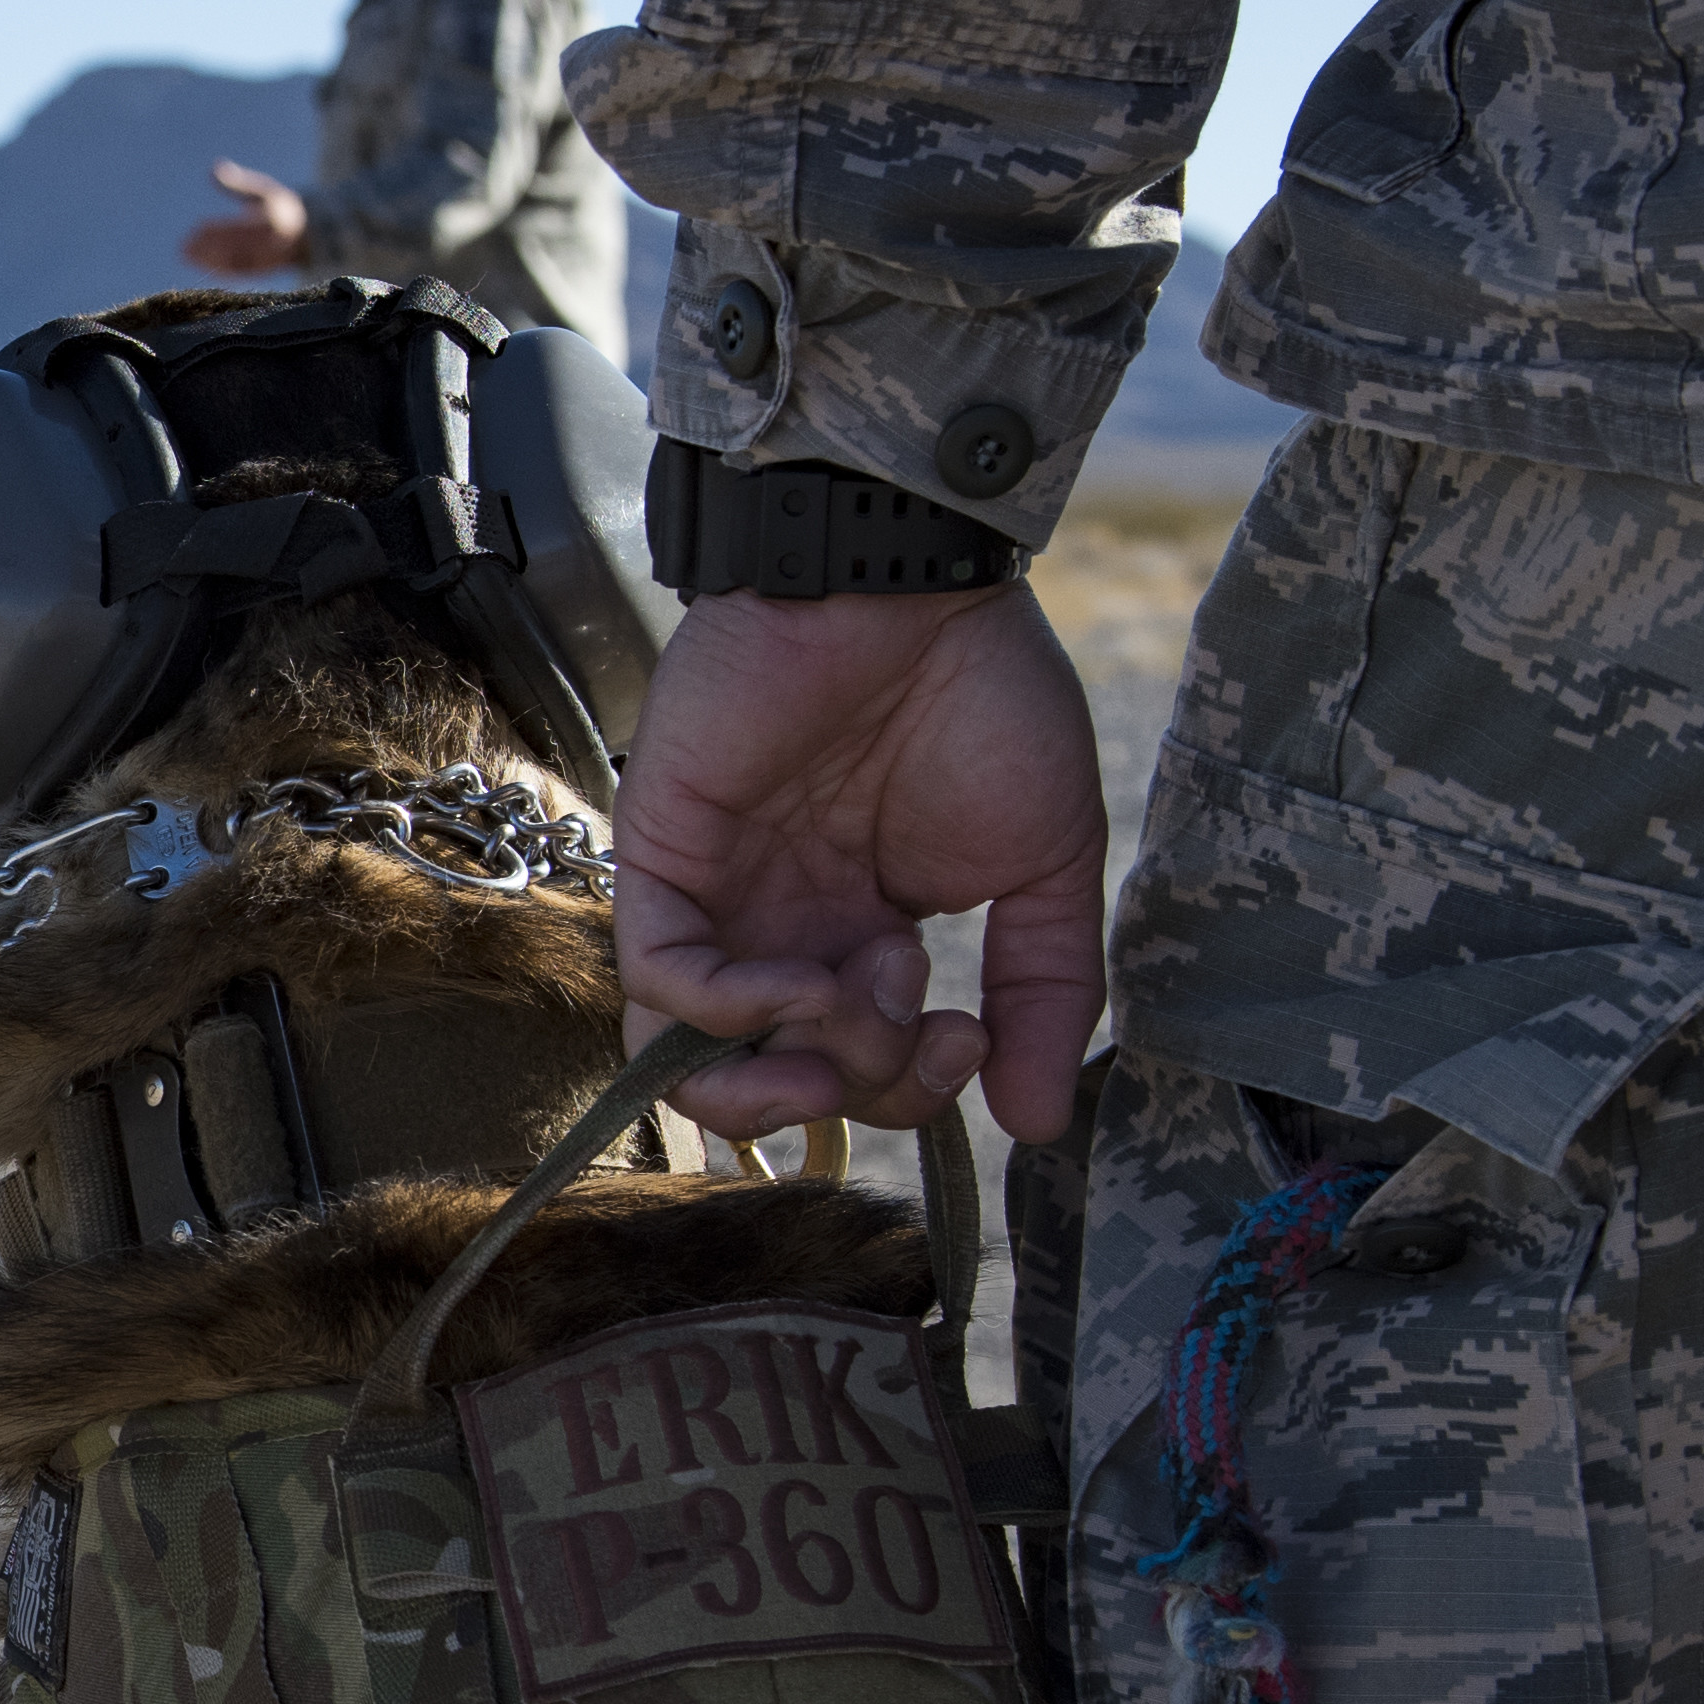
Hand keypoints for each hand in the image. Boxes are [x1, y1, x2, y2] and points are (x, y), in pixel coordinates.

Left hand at [179, 162, 309, 277]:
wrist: (306, 234)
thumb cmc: (278, 206)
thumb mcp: (263, 190)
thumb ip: (239, 184)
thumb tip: (214, 168)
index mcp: (274, 220)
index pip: (242, 227)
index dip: (219, 229)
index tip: (198, 227)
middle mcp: (272, 243)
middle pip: (238, 247)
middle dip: (211, 247)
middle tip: (186, 245)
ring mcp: (268, 259)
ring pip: (236, 262)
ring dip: (210, 260)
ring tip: (187, 255)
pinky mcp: (262, 271)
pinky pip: (239, 273)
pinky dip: (219, 270)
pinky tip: (200, 263)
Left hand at [613, 580, 1108, 1141]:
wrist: (919, 582)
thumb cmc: (984, 696)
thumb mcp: (1044, 865)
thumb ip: (1045, 993)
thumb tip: (1041, 1120)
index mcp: (860, 935)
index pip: (856, 1070)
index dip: (908, 1091)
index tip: (968, 1040)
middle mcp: (779, 929)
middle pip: (772, 1082)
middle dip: (853, 1090)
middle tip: (915, 1031)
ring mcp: (716, 895)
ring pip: (686, 1056)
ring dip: (772, 1081)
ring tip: (847, 1023)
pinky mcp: (663, 851)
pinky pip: (658, 977)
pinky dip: (726, 1009)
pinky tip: (805, 979)